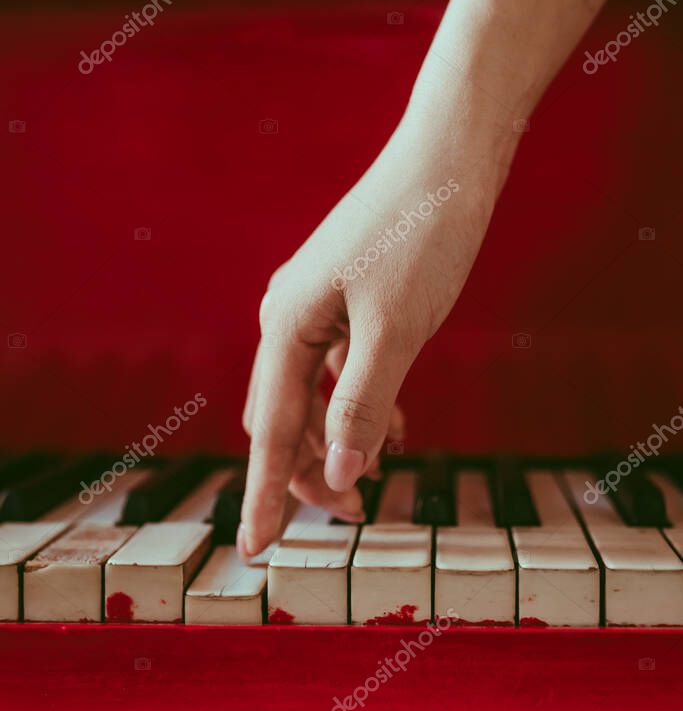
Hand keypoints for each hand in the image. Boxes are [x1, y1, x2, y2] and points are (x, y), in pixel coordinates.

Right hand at [239, 123, 506, 557]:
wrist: (449, 157)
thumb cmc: (421, 235)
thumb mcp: (397, 330)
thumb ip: (362, 403)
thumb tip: (336, 472)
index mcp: (286, 325)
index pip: (271, 432)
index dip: (265, 495)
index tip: (256, 552)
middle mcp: (289, 315)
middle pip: (285, 417)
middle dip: (312, 469)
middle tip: (359, 512)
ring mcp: (317, 304)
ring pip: (314, 393)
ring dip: (339, 437)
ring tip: (378, 475)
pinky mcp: (347, 296)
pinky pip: (340, 366)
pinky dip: (359, 400)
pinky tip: (393, 422)